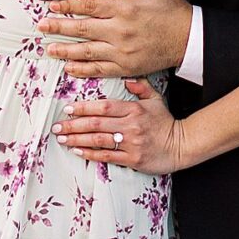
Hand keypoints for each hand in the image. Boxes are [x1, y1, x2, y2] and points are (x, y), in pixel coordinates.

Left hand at [41, 0, 191, 77]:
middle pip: (82, 29)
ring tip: (49, 48)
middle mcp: (120, 30)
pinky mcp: (126, 67)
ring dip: (65, 50)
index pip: (89, 6)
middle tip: (41, 26)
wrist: (189, 40)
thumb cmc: (174, 11)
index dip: (68, 6)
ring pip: (86, 51)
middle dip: (58, 27)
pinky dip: (82, 69)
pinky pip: (100, 70)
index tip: (52, 6)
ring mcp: (122, 51)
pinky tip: (69, 68)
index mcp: (125, 8)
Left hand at [53, 79, 184, 173]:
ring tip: (62, 138)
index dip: (84, 108)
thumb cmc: (166, 122)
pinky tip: (77, 150)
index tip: (68, 109)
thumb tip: (125, 79)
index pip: (104, 107)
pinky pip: (107, 156)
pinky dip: (90, 153)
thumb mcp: (155, 99)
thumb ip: (140, 87)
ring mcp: (131, 143)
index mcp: (134, 109)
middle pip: (96, 124)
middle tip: (57, 125)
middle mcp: (131, 125)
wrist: (182, 145)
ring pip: (98, 140)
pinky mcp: (132, 159)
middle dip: (73, 124)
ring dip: (77, 139)